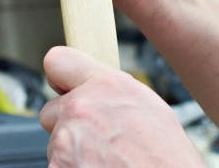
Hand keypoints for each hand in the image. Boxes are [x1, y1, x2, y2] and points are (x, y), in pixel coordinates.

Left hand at [40, 46, 204, 167]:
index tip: (65, 89)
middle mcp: (81, 108)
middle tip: (96, 140)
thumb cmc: (167, 159)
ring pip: (56, 144)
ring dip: (72, 152)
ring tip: (106, 161)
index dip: (61, 78)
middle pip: (52, 111)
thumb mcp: (151, 108)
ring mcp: (65, 142)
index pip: (57, 60)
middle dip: (67, 124)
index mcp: (106, 86)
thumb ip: (113, 93)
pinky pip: (58, 166)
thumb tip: (96, 91)